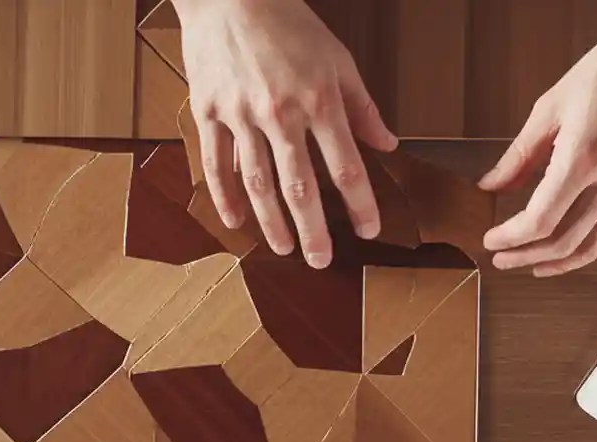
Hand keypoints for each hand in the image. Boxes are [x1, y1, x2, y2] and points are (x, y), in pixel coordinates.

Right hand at [174, 0, 398, 268]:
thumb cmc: (289, 24)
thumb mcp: (338, 59)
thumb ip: (362, 107)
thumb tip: (388, 145)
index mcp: (319, 101)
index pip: (346, 166)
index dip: (360, 203)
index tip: (369, 230)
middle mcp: (281, 113)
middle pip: (301, 186)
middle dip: (314, 230)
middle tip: (321, 261)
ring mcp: (241, 115)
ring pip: (259, 182)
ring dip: (272, 222)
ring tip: (284, 248)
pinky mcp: (209, 111)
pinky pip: (216, 163)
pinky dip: (226, 196)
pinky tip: (237, 222)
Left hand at [479, 4, 596, 276]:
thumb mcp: (550, 108)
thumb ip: (519, 155)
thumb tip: (493, 184)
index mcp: (582, 158)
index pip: (540, 220)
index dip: (511, 238)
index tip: (493, 239)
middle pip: (563, 242)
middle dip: (526, 256)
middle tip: (502, 258)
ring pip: (591, 246)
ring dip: (556, 262)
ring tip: (531, 264)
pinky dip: (586, 246)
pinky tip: (567, 246)